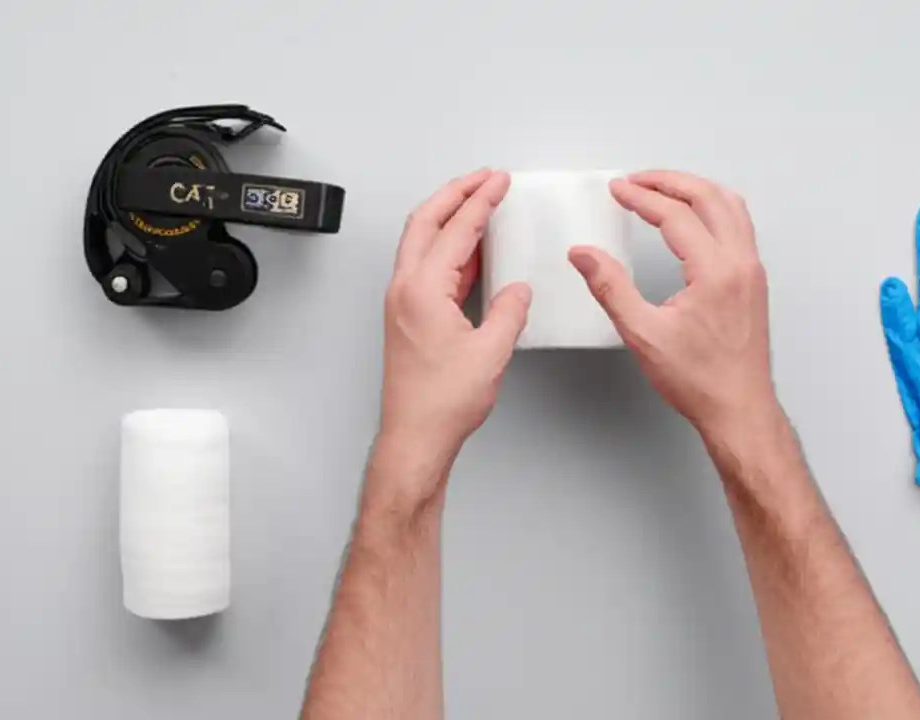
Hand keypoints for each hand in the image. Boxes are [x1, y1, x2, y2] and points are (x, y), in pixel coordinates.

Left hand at [380, 169, 531, 463]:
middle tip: (483, 178)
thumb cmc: (441, 403)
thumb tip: (517, 291)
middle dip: (455, 194)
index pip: (455, 231)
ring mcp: (402, 302)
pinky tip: (471, 250)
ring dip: (449, 218)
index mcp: (422, 290)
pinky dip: (448, 248)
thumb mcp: (491, 352)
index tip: (498, 182)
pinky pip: (426, 266)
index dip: (481, 202)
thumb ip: (508, 312)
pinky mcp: (407, 316)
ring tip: (477, 203)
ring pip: (422, 241)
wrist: (415, 436)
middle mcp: (404, 289)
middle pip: (426, 222)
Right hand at [568, 170, 779, 437]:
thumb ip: (610, 287)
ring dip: (695, 190)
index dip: (642, 197)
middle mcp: (741, 263)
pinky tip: (694, 216)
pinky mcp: (754, 280)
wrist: (739, 409)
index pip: (676, 215)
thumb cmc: (698, 380)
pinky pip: (739, 224)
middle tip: (636, 180)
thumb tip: (583, 254)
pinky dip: (713, 207)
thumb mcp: (643, 334)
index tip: (618, 190)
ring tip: (661, 189)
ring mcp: (753, 270)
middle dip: (669, 181)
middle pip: (708, 197)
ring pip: (730, 205)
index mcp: (716, 272)